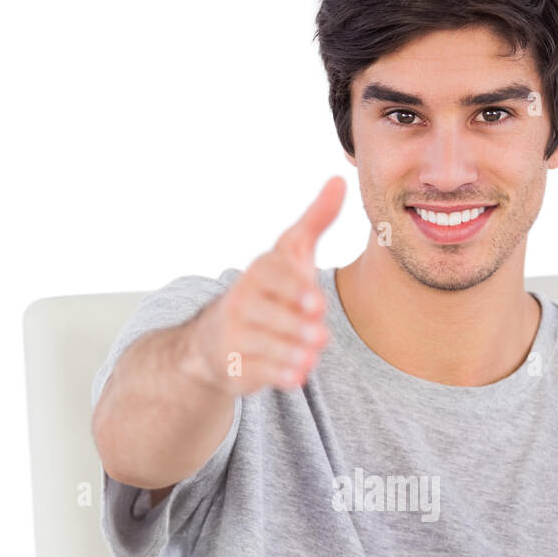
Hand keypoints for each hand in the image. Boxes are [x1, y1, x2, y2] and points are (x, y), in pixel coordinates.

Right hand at [185, 175, 345, 396]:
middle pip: (265, 312)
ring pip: (261, 343)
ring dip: (288, 350)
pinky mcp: (234, 365)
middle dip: (293, 324)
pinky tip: (297, 376)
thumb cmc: (268, 290)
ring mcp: (234, 335)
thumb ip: (315, 221)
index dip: (293, 289)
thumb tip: (340, 180)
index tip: (316, 303)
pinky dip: (276, 374)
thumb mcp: (290, 255)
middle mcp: (240, 302)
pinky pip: (255, 370)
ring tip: (312, 356)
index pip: (270, 276)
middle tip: (321, 335)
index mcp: (257, 273)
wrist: (218, 338)